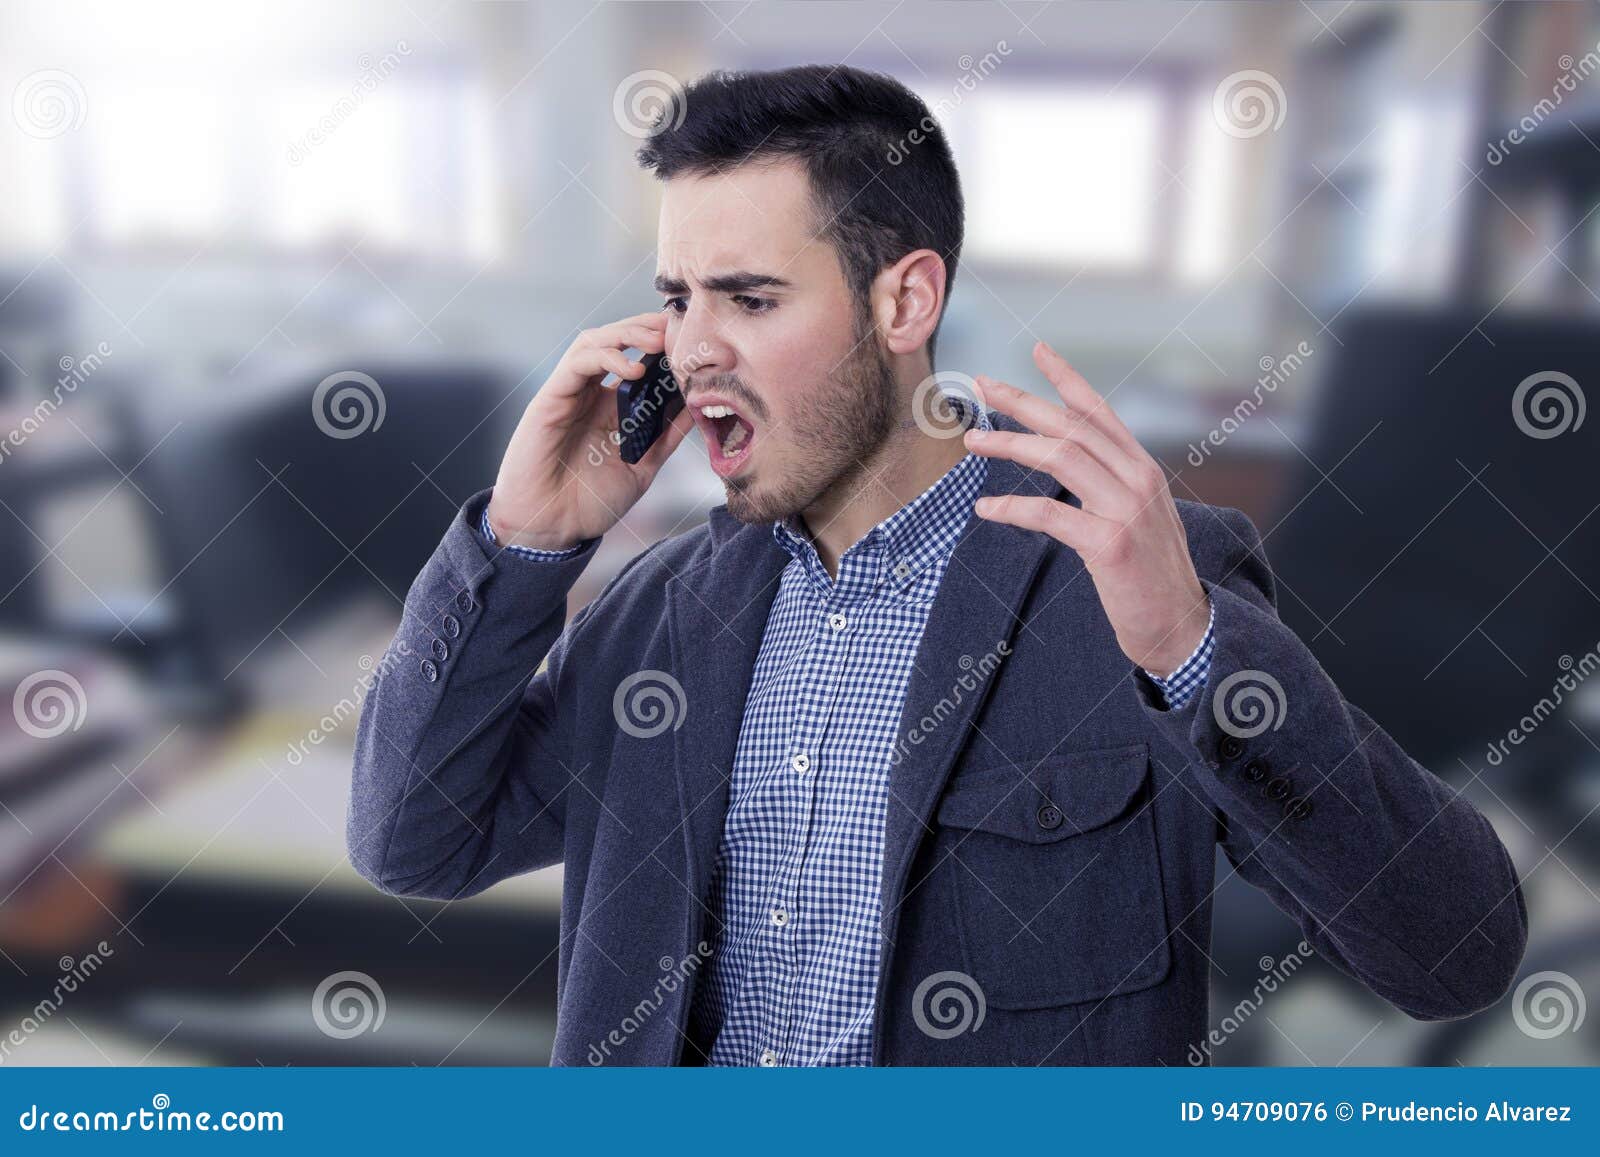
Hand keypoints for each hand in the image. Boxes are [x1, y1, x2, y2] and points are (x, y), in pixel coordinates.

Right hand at [485, 311, 695, 549]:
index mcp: (611, 407)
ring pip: (595, 342)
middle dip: (647, 328)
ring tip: (657, 341)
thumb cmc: (590, 503)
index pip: (636, 359)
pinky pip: (577, 363)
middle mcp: (589, 394)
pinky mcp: (551, 399)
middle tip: (676, 327)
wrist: (551, 529)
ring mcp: (569, 394)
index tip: (691, 340)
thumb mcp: (642, 467)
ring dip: (627, 333)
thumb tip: (697, 409)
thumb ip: (665, 438)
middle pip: (616, 341)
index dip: (660, 344)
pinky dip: (605, 356)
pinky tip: (633, 368)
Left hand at [964, 340, 1209, 676]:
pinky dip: (1013, 508)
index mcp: (1143, 470)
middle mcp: (1138, 480)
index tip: (1038, 350)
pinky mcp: (1112, 544)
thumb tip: (1074, 464)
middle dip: (1023, 401)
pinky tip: (985, 509)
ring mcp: (1127, 510)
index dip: (1068, 378)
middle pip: (1072, 426)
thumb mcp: (1139, 518)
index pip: (1101, 412)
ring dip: (1010, 444)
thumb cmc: (1151, 578)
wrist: (1184, 628)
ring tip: (972, 441)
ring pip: (1060, 458)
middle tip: (983, 385)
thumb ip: (1112, 486)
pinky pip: (1051, 514)